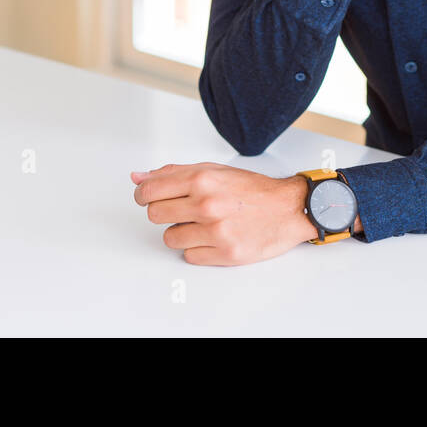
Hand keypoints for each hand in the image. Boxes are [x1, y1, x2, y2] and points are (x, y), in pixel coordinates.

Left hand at [131, 162, 315, 265]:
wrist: (288, 209)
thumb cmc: (252, 190)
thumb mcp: (213, 170)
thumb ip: (173, 173)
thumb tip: (138, 177)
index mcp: (201, 179)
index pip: (148, 191)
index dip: (143, 196)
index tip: (148, 198)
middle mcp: (206, 204)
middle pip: (155, 215)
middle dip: (164, 212)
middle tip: (181, 210)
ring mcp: (215, 231)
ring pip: (170, 238)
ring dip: (181, 232)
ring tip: (201, 225)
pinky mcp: (224, 254)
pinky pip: (189, 256)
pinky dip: (197, 248)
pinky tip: (212, 237)